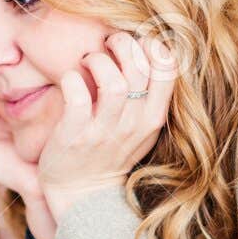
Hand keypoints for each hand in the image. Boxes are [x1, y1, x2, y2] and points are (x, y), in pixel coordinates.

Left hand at [37, 31, 175, 221]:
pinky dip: (71, 78)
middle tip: (107, 45)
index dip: (152, 44)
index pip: (168, 67)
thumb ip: (149, 96)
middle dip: (122, 43)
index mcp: (153, 117)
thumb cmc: (109, 152)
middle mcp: (133, 123)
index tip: (135, 43)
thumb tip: (149, 48)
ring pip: (111, 79)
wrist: (82, 195)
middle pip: (139, 66)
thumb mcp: (141, 128)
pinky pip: (76, 95)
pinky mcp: (75, 135)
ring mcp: (104, 131)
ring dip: (97, 60)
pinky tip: (69, 79)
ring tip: (88, 61)